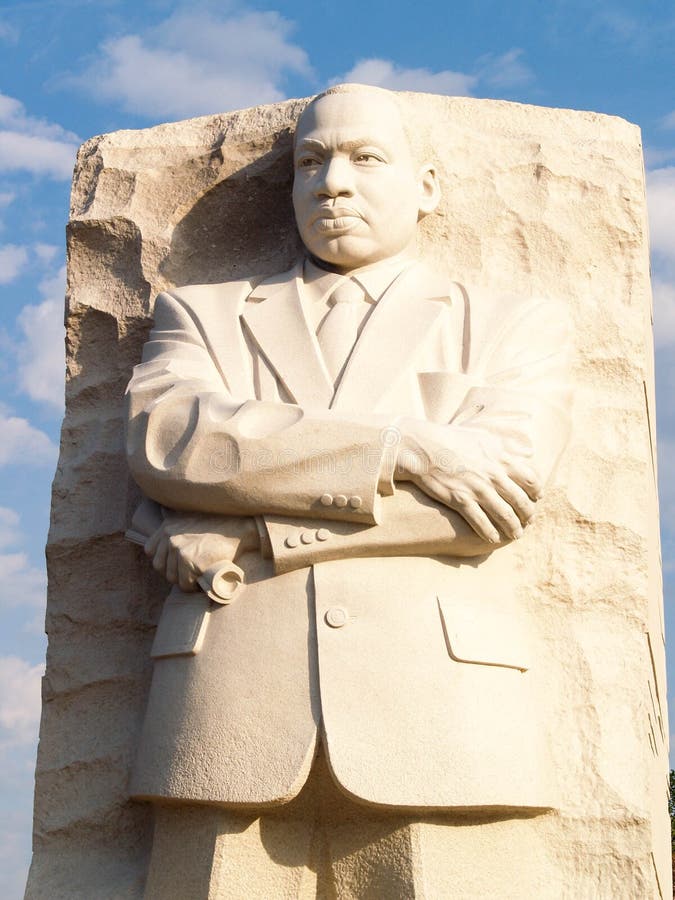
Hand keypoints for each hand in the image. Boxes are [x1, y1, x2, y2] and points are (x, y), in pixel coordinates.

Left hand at [144, 514, 258, 590]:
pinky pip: (184, 583)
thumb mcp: (190, 515)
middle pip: (159, 566)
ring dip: (183, 580)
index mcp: (167, 526)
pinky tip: (200, 582)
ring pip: (171, 577)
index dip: (164, 559)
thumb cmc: (218, 523)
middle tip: (189, 572)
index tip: (177, 562)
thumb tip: (163, 514)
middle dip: (173, 572)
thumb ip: (175, 519)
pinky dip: (192, 587)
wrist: (238, 527)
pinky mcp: (190, 561)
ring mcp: (179, 549)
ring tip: (195, 577)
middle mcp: (169, 536)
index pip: (151, 550)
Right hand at [395, 418, 540, 542]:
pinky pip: (480, 522)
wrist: (421, 446)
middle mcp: (493, 474)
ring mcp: (477, 488)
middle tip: (528, 522)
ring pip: (504, 514)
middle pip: (520, 500)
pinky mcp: (460, 499)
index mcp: (500, 458)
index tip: (536, 499)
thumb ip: (501, 446)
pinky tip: (493, 539)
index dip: (536, 492)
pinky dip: (490, 533)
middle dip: (528, 515)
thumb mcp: (481, 435)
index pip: (530, 479)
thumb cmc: (450, 438)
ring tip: (516, 535)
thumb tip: (515, 451)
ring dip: (513, 528)